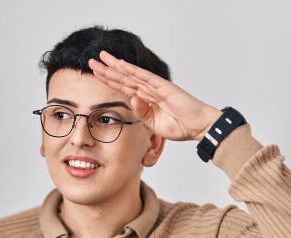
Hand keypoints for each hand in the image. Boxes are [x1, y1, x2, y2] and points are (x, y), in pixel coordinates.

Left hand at [88, 50, 221, 141]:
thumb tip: (131, 100)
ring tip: (101, 57)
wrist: (198, 127)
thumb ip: (142, 114)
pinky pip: (145, 77)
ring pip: (131, 74)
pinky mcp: (163, 87)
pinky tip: (120, 64)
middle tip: (92, 61)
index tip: (96, 74)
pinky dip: (132, 70)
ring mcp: (156, 87)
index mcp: (146, 99)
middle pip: (123, 78)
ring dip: (115, 66)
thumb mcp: (154, 125)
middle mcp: (149, 90)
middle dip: (107, 70)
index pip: (123, 87)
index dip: (109, 80)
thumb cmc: (180, 126)